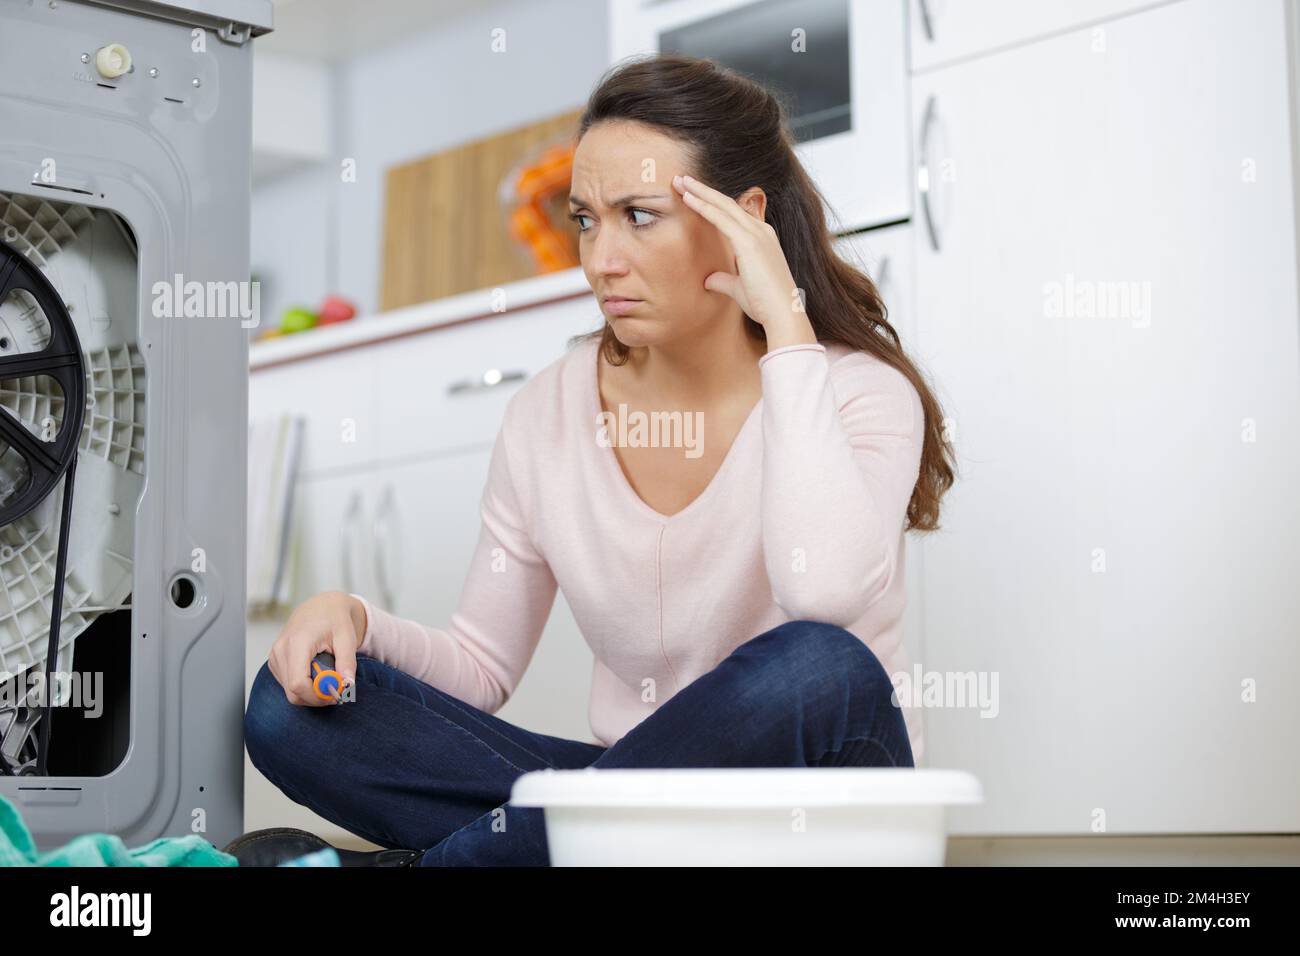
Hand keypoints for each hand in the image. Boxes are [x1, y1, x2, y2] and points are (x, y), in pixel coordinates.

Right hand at [268, 591, 365, 705]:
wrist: (322, 606)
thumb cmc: (335, 619)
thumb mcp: (347, 637)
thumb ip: (347, 662)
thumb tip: (347, 686)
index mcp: (297, 642)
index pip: (298, 683)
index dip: (317, 695)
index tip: (336, 694)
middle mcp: (280, 650)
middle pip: (293, 692)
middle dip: (316, 697)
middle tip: (335, 690)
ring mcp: (275, 657)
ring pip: (290, 692)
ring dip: (311, 692)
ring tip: (328, 676)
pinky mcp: (275, 662)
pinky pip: (287, 685)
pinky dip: (304, 686)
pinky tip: (316, 672)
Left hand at [671, 173, 815, 343]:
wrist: (783, 313)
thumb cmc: (765, 303)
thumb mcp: (739, 288)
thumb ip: (724, 280)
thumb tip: (709, 279)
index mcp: (762, 238)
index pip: (734, 214)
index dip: (713, 202)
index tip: (694, 195)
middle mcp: (761, 231)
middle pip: (727, 203)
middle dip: (703, 190)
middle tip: (682, 179)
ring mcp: (757, 234)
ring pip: (723, 205)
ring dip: (700, 191)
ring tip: (680, 181)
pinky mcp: (748, 242)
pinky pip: (721, 218)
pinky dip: (703, 206)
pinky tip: (688, 198)